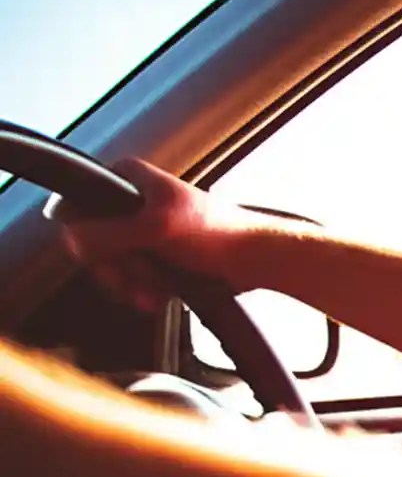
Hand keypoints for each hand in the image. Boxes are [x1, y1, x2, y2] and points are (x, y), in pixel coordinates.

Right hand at [59, 158, 268, 310]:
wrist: (254, 260)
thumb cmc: (216, 233)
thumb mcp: (156, 228)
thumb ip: (109, 232)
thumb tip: (70, 239)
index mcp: (128, 179)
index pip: (78, 204)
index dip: (86, 235)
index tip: (104, 253)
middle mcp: (131, 202)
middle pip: (91, 243)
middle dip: (115, 267)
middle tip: (137, 276)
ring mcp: (142, 233)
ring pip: (111, 266)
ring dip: (131, 284)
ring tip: (155, 290)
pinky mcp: (156, 258)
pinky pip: (131, 280)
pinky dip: (143, 292)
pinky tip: (160, 297)